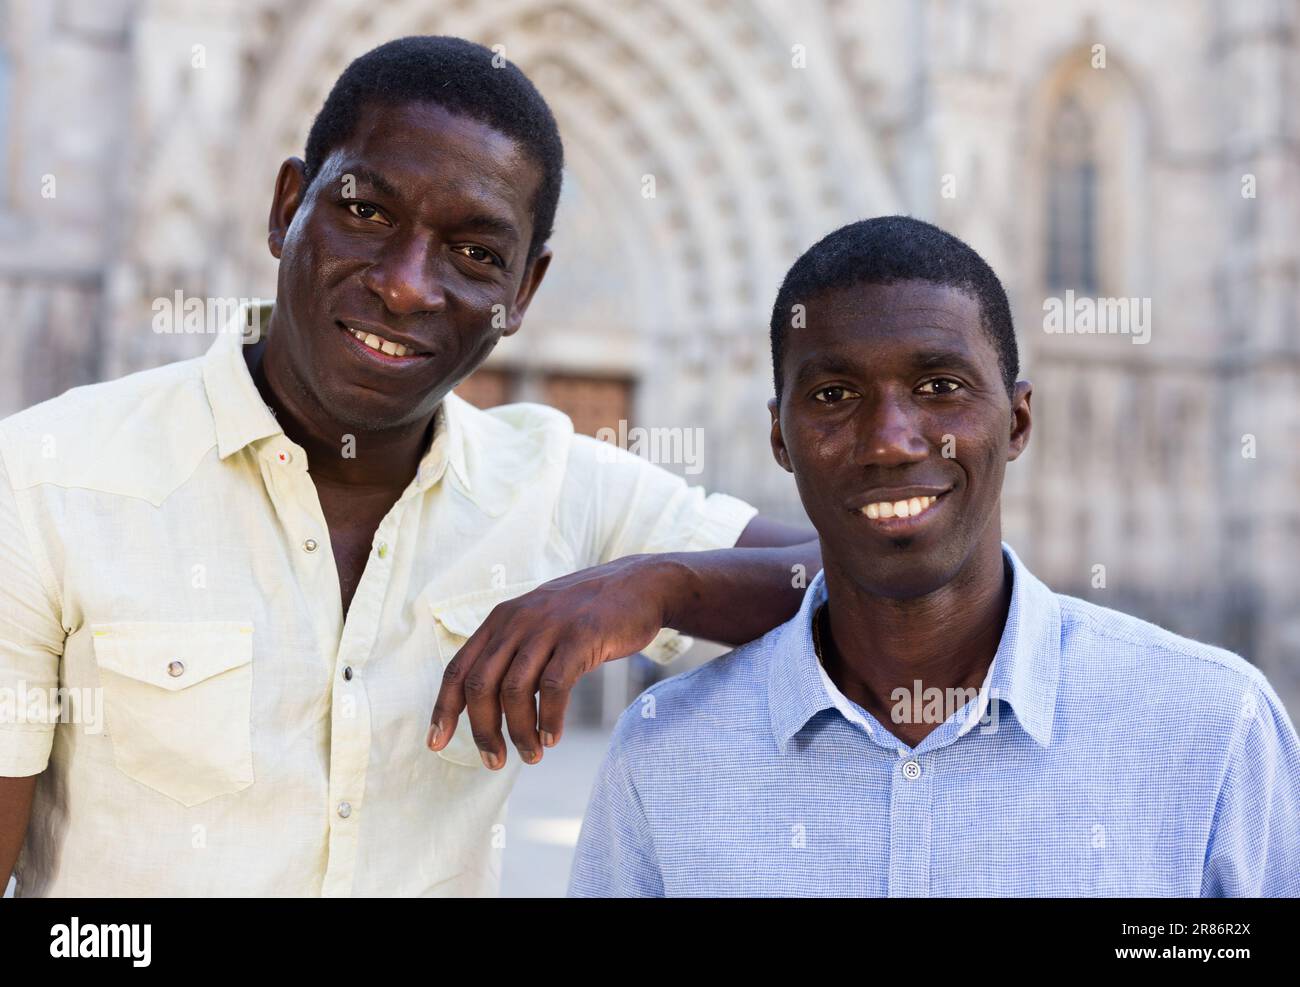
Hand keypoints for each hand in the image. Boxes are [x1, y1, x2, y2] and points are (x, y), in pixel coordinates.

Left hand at [426, 554, 680, 768]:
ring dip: (519, 732)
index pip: (458, 669)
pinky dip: (549, 719)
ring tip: (531, 755)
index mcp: (501, 620)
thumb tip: (486, 706)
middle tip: (494, 762)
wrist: (640, 586)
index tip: (436, 744)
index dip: (444, 709)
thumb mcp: (539, 623)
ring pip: (514, 690)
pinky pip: (554, 686)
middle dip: (483, 731)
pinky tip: (553, 737)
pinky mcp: (580, 636)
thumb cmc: (587, 615)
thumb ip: (512, 653)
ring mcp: (549, 627)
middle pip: (481, 685)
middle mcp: (518, 621)